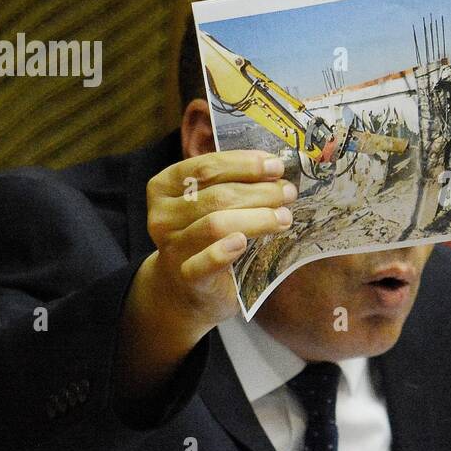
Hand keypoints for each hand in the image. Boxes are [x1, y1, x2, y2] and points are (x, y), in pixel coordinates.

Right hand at [117, 150, 295, 402]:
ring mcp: (171, 247)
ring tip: (284, 217)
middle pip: (216, 196)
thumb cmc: (206, 236)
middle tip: (288, 193)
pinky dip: (224, 251)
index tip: (277, 166)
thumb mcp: (211, 204)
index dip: (245, 164)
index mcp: (165, 187)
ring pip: (216, 224)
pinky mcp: (185, 276)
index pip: (205, 167)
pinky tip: (244, 242)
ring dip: (257, 218)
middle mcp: (162, 215)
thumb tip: (275, 168)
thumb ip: (233, 183)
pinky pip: (204, 262)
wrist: (186, 287)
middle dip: (259, 191)